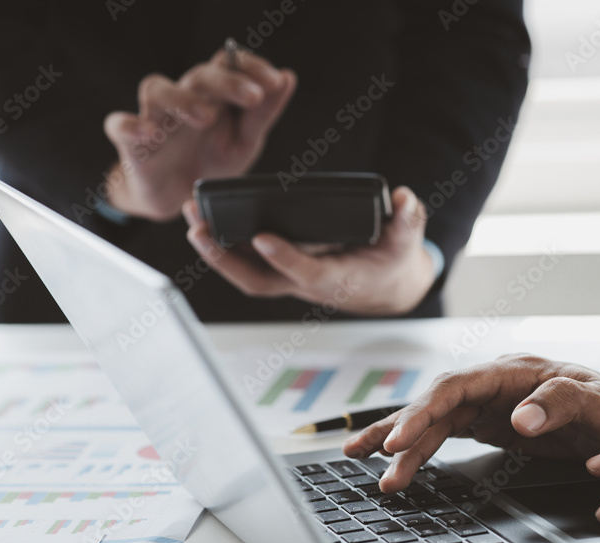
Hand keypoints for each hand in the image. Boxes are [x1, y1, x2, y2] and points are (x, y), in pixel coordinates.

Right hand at [103, 47, 296, 219]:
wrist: (176, 198)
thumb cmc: (209, 160)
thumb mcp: (244, 142)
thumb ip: (263, 114)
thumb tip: (288, 78)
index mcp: (214, 96)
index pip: (229, 64)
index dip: (251, 67)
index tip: (274, 81)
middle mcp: (184, 99)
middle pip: (200, 75)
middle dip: (228, 82)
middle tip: (253, 96)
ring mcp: (155, 118)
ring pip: (158, 89)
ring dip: (182, 99)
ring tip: (206, 116)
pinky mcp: (131, 142)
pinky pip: (120, 125)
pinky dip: (131, 125)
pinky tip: (149, 132)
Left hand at [183, 186, 435, 315]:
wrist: (385, 287)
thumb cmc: (392, 262)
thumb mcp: (406, 242)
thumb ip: (408, 221)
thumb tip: (405, 199)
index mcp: (338, 280)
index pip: (308, 273)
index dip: (285, 259)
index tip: (263, 238)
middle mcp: (306, 284)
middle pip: (258, 281)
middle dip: (225, 259)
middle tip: (200, 228)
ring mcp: (288, 279)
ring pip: (244, 274)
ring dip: (214, 251)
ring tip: (192, 219)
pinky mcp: (278, 270)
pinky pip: (244, 263)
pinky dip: (221, 246)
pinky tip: (203, 221)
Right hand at [342, 354, 599, 493]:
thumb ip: (562, 403)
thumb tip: (520, 418)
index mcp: (515, 372)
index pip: (455, 387)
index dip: (423, 411)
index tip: (401, 439)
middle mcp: (495, 384)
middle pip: (434, 403)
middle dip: (401, 430)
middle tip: (374, 459)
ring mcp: (488, 402)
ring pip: (433, 420)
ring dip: (400, 442)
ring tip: (361, 461)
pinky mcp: (488, 422)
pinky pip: (444, 433)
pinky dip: (417, 447)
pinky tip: (394, 459)